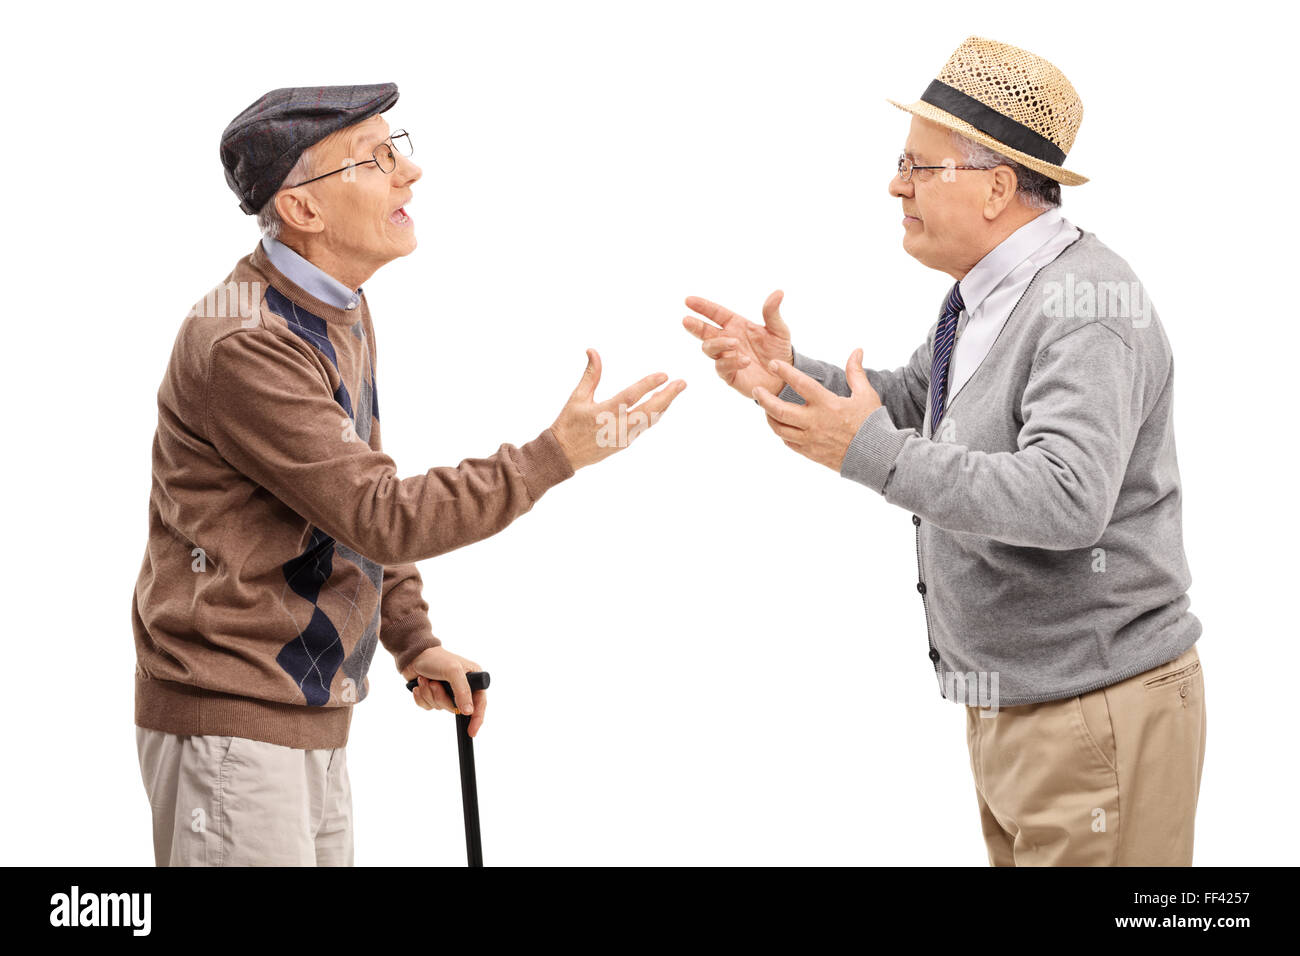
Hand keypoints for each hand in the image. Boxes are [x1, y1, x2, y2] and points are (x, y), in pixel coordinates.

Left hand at [401, 646, 487, 737]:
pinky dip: (422, 697)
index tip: (472, 731)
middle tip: (434, 684)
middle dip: (441, 697)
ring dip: (429, 695)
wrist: (413, 655)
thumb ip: (463, 691)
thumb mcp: (453, 671)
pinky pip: (429, 707)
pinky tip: (420, 685)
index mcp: (473, 678)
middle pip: (456, 707)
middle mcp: (462, 686)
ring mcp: (447, 691)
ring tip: (426, 681)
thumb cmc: (436, 658)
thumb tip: (469, 711)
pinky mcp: (433, 694)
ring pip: (440, 707)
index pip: (480, 702)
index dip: (477, 718)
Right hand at [549, 349, 686, 470]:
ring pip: (650, 420)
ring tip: (675, 390)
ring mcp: (623, 437)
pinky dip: (655, 415)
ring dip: (664, 405)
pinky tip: (661, 404)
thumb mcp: (577, 397)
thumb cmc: (568, 423)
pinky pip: (644, 427)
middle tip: (682, 383)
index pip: (631, 396)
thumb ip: (590, 375)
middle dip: (668, 396)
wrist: (564, 455)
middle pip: (649, 411)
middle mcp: (617, 426)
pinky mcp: (625, 443)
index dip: (648, 385)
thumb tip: (592, 351)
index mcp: (603, 413)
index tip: (664, 375)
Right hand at [682, 290, 793, 397]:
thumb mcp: (778, 329)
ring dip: (719, 344)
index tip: (688, 300)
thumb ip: (772, 312)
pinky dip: (732, 362)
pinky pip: (723, 367)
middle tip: (687, 321)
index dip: (702, 307)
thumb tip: (778, 292)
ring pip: (710, 349)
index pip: (715, 314)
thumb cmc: (778, 350)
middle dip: (695, 326)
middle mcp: (727, 340)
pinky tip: (745, 360)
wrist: (784, 376)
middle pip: (705, 332)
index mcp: (736, 325)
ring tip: (734, 343)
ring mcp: (726, 358)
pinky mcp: (729, 375)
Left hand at [751, 349, 882, 470]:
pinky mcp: (810, 453)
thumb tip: (857, 350)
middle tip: (756, 390)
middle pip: (779, 410)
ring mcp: (810, 440)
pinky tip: (782, 425)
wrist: (876, 457)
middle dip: (764, 399)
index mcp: (827, 405)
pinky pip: (788, 442)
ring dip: (769, 417)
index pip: (800, 384)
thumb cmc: (872, 424)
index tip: (772, 364)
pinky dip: (782, 432)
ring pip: (779, 428)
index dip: (784, 372)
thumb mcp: (866, 395)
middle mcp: (815, 423)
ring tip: (766, 408)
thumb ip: (856, 372)